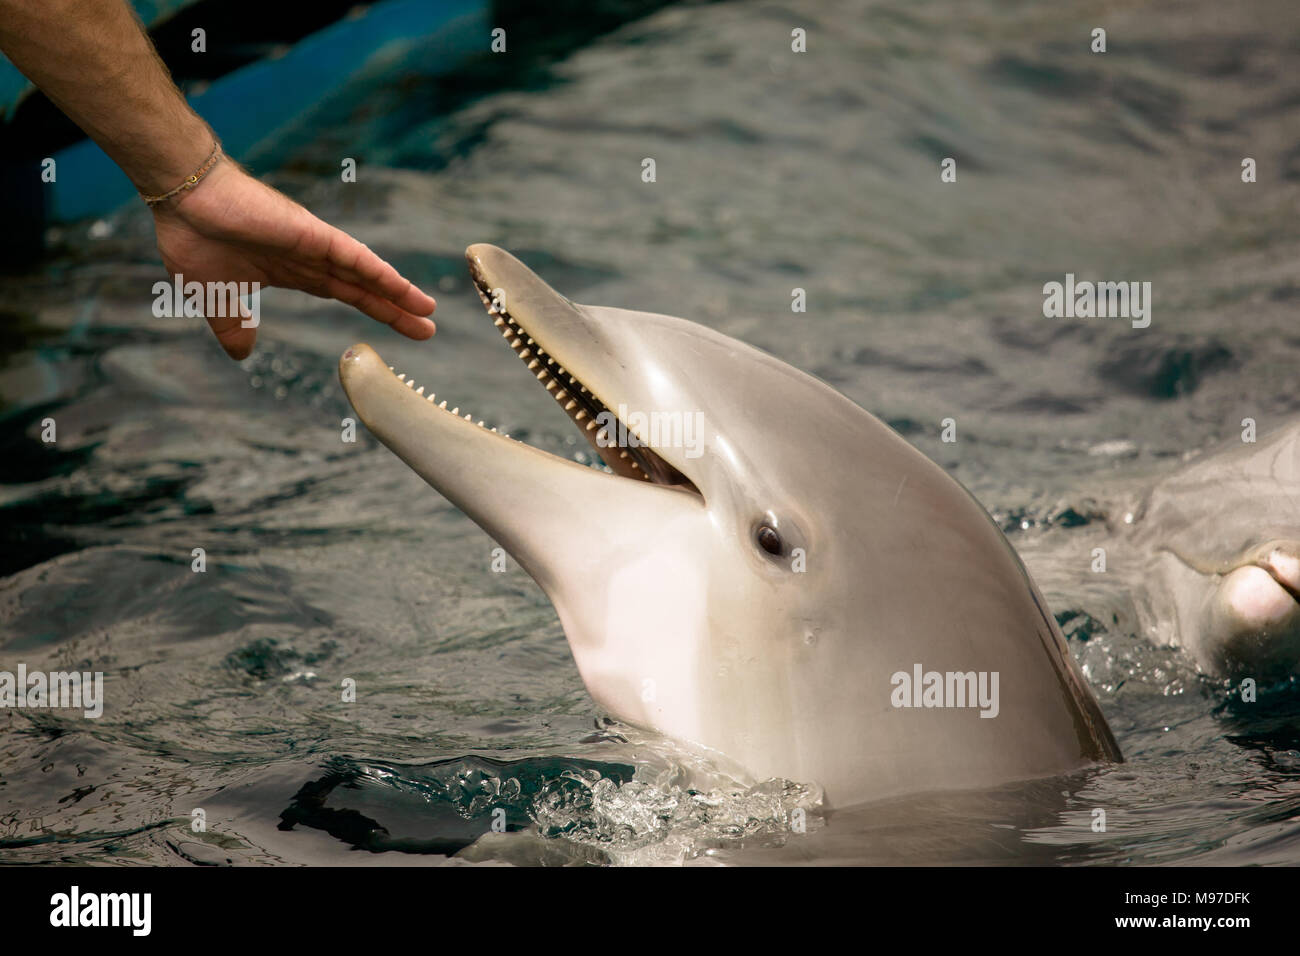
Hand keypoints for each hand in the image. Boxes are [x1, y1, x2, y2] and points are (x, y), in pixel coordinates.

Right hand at [151, 160, 436, 358]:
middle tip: (428, 330)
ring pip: (365, 273)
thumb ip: (233, 326)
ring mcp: (314, 245)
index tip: (398, 329)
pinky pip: (352, 256)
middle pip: (363, 289)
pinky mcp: (312, 233)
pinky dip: (378, 272)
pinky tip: (401, 287)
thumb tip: (242, 355)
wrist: (180, 197)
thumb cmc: (192, 236)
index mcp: (292, 272)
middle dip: (396, 309)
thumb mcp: (216, 298)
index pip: (343, 295)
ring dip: (397, 292)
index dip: (373, 311)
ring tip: (428, 310)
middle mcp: (310, 259)